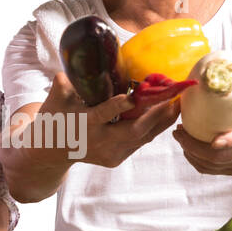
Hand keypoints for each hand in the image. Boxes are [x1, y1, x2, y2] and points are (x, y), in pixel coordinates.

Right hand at [41, 72, 179, 168]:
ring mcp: (111, 153)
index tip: (132, 96)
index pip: (101, 115)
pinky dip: (155, 127)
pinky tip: (168, 113)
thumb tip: (67, 72)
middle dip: (156, 115)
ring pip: (143, 137)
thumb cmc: (55, 119)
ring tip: (179, 102)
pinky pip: (141, 142)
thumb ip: (61, 86)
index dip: (116, 107)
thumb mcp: (53, 102)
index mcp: (84, 125)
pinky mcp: (118, 158)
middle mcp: (100, 142)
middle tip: (174, 97)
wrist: (52, 151)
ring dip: (162, 120)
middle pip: (133, 131)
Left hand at [172, 88, 231, 174]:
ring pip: (215, 165)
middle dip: (195, 147)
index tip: (212, 140)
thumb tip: (209, 76)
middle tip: (179, 132)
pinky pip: (214, 170)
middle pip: (222, 156)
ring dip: (193, 154)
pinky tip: (188, 150)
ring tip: (180, 138)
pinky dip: (198, 162)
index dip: (228, 141)